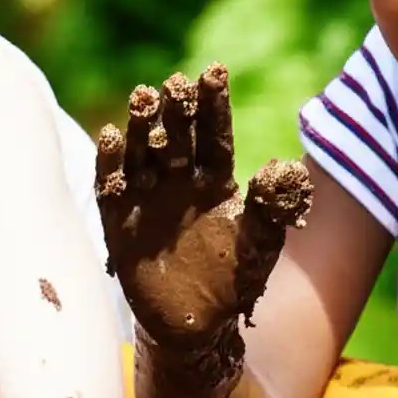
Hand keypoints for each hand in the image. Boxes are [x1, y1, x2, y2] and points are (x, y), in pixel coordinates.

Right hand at [94, 65, 313, 380]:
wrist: (197, 326)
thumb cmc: (234, 281)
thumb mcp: (260, 244)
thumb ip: (272, 206)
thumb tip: (288, 167)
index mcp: (215, 179)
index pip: (214, 133)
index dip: (213, 103)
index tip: (215, 71)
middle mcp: (178, 180)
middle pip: (176, 136)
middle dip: (176, 109)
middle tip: (175, 82)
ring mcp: (147, 198)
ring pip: (142, 152)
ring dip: (141, 126)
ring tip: (143, 99)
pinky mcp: (119, 221)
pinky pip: (110, 186)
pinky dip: (109, 162)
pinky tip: (110, 135)